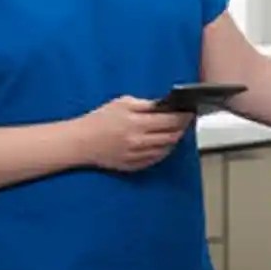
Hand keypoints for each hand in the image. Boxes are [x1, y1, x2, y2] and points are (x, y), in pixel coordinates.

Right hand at [75, 96, 193, 171]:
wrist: (81, 142)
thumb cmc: (100, 119)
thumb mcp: (122, 103)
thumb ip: (146, 104)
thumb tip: (165, 105)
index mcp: (137, 123)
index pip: (170, 120)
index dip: (183, 116)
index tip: (189, 112)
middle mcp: (140, 141)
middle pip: (172, 136)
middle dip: (182, 127)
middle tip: (185, 121)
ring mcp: (137, 156)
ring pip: (166, 149)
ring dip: (174, 139)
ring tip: (175, 130)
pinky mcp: (134, 166)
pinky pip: (156, 159)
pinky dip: (163, 150)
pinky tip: (163, 143)